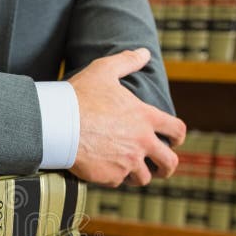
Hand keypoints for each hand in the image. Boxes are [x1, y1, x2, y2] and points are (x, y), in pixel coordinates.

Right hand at [67, 48, 185, 186]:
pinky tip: (104, 169)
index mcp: (146, 118)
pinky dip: (112, 177)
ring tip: (129, 172)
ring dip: (138, 175)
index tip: (174, 140)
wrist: (58, 125)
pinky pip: (117, 181)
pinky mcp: (110, 176)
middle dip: (167, 167)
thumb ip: (127, 61)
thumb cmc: (80, 96)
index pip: (177, 130)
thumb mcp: (104, 71)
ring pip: (143, 178)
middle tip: (161, 168)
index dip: (178, 136)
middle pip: (169, 163)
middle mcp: (142, 142)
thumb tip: (144, 53)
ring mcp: (127, 162)